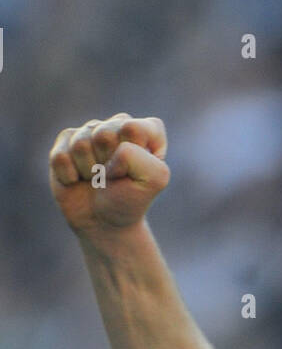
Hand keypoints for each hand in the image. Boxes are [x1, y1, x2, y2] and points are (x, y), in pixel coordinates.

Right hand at [49, 113, 169, 234]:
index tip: (134, 173)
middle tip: (113, 178)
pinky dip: (70, 176)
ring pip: (80, 145)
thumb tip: (104, 141)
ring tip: (97, 179)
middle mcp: (117, 124)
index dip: (131, 157)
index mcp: (147, 130)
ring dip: (89, 171)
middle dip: (108, 165)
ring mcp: (89, 131)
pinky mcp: (65, 142)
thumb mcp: (154, 181)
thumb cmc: (130, 200)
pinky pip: (60, 157)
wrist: (104, 223)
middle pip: (104, 134)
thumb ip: (142, 156)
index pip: (133, 129)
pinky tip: (78, 179)